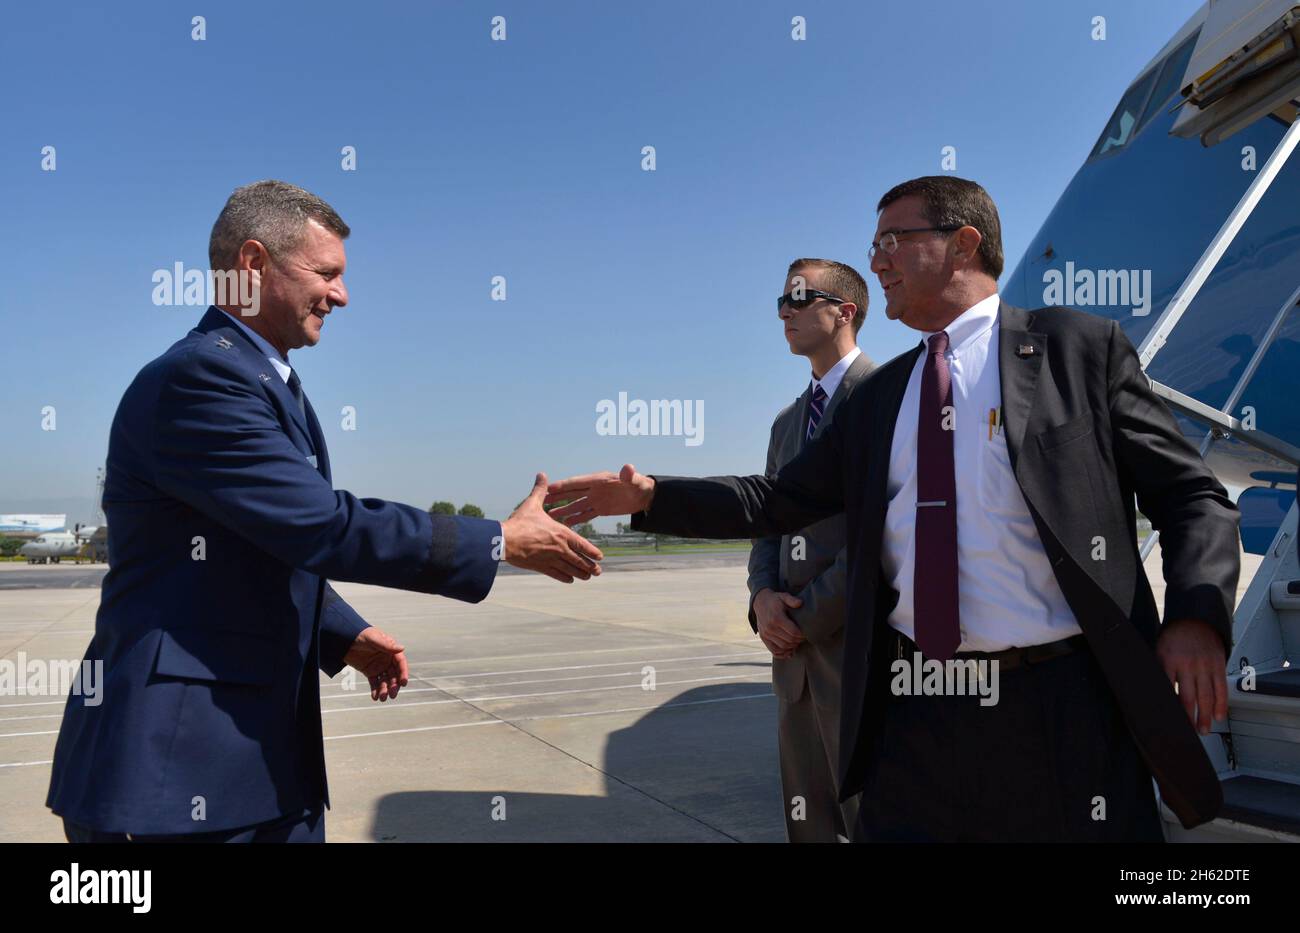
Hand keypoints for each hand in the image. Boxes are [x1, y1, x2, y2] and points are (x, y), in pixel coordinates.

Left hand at [344, 626, 408, 701]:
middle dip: (394, 685)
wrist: (345, 640)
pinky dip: (375, 691)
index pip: (400, 663)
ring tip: (382, 698)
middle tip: (392, 694)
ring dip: (385, 690)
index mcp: (391, 651)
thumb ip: (386, 645)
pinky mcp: (370, 672)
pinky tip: (375, 698)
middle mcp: (387, 660)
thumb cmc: (361, 635)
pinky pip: (374, 683)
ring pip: (385, 681)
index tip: (403, 683)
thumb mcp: (373, 639)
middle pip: (394, 675)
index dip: (403, 673)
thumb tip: (402, 648)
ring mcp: (379, 667)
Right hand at [502, 473, 604, 582]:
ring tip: (587, 577)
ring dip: (580, 574)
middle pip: (579, 560)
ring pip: (570, 569)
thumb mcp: (532, 504)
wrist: (505, 540)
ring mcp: (551, 559)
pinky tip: (569, 580)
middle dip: (590, 566)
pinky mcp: (541, 567)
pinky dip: (564, 577)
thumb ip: (540, 490)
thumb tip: (542, 475)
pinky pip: (556, 574)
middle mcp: (560, 548)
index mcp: (561, 533)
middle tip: (597, 572)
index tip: (600, 557)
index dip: (592, 551)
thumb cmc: (520, 522)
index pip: (582, 544)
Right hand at [544, 463, 655, 525]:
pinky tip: (566, 524)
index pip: (578, 483)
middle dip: (557, 497)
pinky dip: (576, 519)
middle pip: (572, 493)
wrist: (644, 495)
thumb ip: (629, 475)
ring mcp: (596, 499)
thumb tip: (628, 468)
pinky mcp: (600, 509)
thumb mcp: (634, 480)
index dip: (564, 486)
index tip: (549, 488)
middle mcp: (594, 489)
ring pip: (576, 505)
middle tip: (542, 500)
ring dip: (564, 510)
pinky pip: (585, 514)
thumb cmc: (639, 484)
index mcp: (599, 480)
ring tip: (550, 515)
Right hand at [753, 588, 804, 658]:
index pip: (793, 632)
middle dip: (798, 641)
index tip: (806, 633)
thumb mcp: (783, 596)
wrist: (760, 602)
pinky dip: (782, 653)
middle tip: (803, 638)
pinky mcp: (763, 638)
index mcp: (777, 618)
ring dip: (792, 647)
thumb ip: (792, 599)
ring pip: (783, 647)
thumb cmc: (775, 600)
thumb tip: (800, 603)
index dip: (802, 635)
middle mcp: (770, 628)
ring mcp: (766, 634)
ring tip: (797, 642)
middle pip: (789, 641)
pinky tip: (789, 651)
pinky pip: (774, 650)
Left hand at [1156, 617, 1227, 734]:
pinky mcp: (1218, 665)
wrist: (1195, 620)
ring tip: (1203, 729)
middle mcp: (1187, 664)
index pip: (1167, 690)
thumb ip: (1158, 672)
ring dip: (1205, 716)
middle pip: (1188, 698)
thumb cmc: (1173, 639)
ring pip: (1206, 696)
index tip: (1168, 722)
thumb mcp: (1159, 652)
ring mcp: (1205, 665)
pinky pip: (1221, 688)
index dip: (1169, 708)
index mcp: (1168, 661)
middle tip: (1189, 733)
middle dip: (1189, 718)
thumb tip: (1152, 694)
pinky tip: (1218, 716)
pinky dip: (1221, 704)